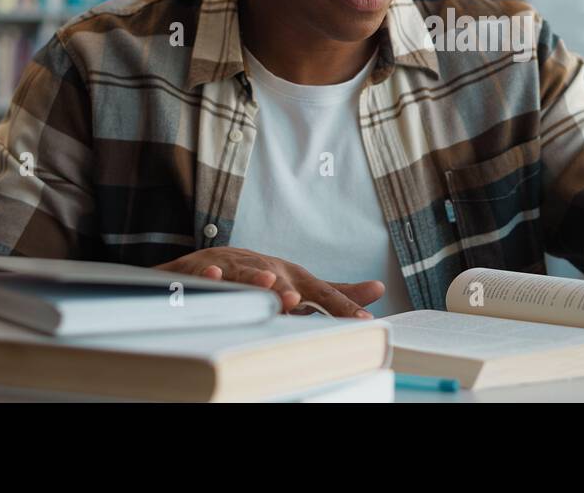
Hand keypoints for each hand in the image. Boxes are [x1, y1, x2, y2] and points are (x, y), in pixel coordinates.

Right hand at [155, 247, 385, 318]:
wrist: (215, 262)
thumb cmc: (265, 277)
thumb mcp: (302, 284)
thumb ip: (336, 293)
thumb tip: (378, 290)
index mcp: (293, 277)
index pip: (322, 294)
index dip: (341, 306)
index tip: (363, 320)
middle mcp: (268, 270)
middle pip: (281, 282)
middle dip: (287, 291)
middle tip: (296, 300)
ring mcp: (238, 268)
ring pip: (246, 275)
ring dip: (254, 279)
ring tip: (265, 284)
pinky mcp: (207, 270)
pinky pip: (205, 275)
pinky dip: (209, 276)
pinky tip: (213, 276)